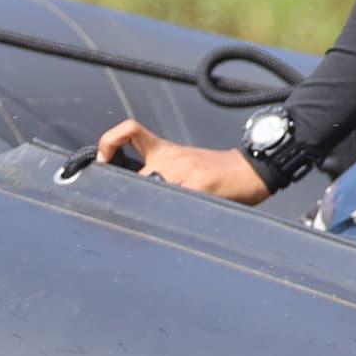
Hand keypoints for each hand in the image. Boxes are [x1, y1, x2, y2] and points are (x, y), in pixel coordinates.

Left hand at [93, 119, 268, 204]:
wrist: (253, 169)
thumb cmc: (221, 172)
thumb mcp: (185, 164)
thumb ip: (161, 175)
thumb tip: (136, 201)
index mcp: (165, 151)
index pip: (131, 133)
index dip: (110, 141)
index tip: (102, 160)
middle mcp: (170, 158)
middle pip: (135, 176)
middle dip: (130, 195)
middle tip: (123, 210)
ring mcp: (184, 171)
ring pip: (151, 189)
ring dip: (148, 208)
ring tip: (147, 223)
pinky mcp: (199, 185)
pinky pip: (174, 201)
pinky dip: (170, 213)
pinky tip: (173, 220)